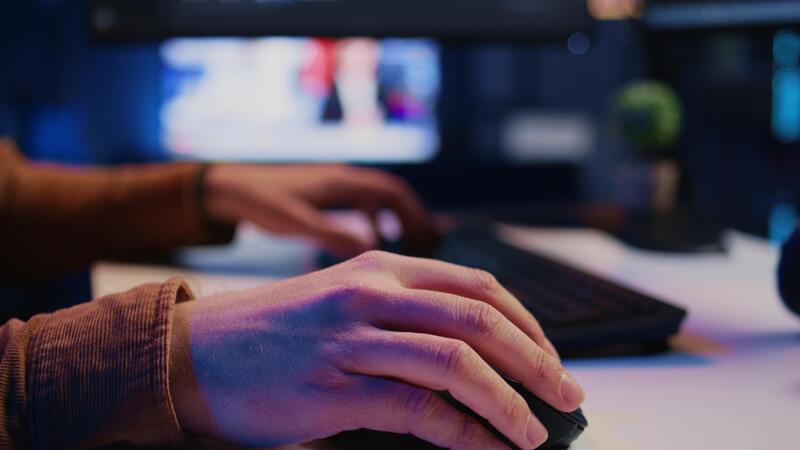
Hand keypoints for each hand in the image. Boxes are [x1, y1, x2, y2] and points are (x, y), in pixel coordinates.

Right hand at [169, 251, 581, 449]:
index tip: (550, 355)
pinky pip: (418, 410)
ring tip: (534, 432)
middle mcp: (370, 295)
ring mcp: (351, 339)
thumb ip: (402, 315)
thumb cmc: (274, 332)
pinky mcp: (333, 388)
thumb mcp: (341, 300)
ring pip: (456, 363)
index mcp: (380, 269)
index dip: (526, 323)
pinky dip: (464, 433)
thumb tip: (475, 359)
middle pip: (478, 318)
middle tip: (566, 393)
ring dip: (509, 402)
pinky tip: (486, 449)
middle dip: (535, 360)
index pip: (477, 286)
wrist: (195, 353)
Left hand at [203, 164, 436, 257]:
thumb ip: (333, 236)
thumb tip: (373, 252)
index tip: (425, 242)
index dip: (414, 215)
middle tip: (424, 247)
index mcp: (342, 182)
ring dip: (394, 219)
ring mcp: (333, 186)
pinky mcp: (322, 195)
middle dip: (411, 217)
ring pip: (377, 199)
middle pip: (392, 193)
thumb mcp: (297, 223)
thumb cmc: (260, 204)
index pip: (393, 192)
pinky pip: (359, 204)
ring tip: (405, 246)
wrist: (227, 188)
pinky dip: (373, 221)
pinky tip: (369, 242)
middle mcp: (342, 179)